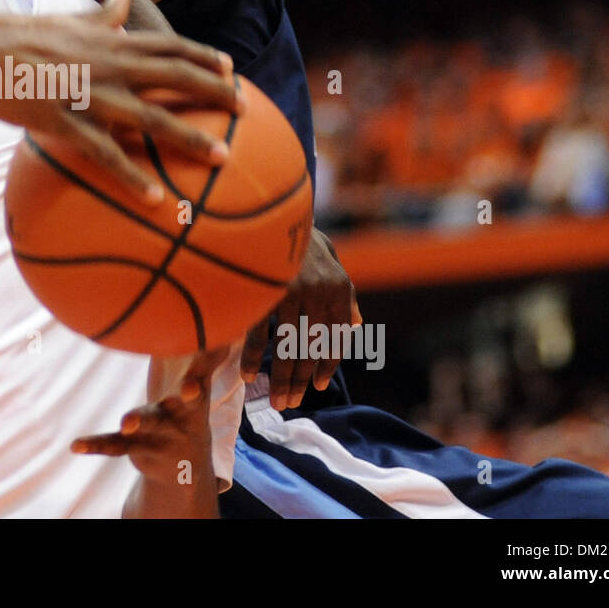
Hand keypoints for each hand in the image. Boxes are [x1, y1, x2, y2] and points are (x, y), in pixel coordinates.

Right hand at [0, 0, 240, 204]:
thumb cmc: (22, 37)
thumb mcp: (68, 21)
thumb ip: (103, 14)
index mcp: (110, 39)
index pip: (169, 45)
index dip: (204, 57)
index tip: (231, 69)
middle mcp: (108, 63)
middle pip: (174, 77)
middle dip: (214, 92)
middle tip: (244, 109)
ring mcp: (88, 94)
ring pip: (150, 118)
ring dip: (188, 137)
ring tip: (221, 157)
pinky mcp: (64, 122)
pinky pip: (104, 153)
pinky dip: (131, 175)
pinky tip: (154, 197)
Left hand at [71, 346, 229, 485]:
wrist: (185, 468)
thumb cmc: (189, 412)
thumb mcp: (200, 386)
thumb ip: (208, 356)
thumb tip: (228, 324)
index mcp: (198, 398)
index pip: (207, 376)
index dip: (210, 363)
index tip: (220, 346)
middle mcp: (183, 416)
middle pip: (188, 403)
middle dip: (190, 394)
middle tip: (190, 388)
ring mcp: (161, 435)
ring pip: (149, 424)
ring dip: (138, 421)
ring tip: (126, 421)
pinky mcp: (137, 448)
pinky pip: (115, 445)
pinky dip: (95, 444)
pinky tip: (76, 445)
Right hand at [241, 228, 358, 409]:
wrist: (274, 205)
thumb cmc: (301, 236)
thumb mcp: (332, 260)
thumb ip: (344, 295)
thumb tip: (358, 325)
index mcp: (338, 288)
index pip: (336, 338)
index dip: (327, 366)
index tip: (318, 387)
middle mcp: (320, 291)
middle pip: (312, 348)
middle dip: (301, 380)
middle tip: (290, 403)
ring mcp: (293, 291)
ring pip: (289, 346)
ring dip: (283, 377)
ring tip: (277, 400)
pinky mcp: (267, 288)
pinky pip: (260, 331)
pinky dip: (254, 356)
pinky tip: (250, 375)